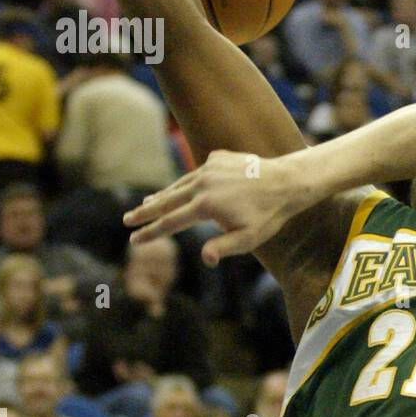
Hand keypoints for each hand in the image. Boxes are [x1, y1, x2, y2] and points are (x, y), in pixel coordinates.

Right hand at [123, 149, 310, 265]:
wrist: (288, 181)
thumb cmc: (269, 216)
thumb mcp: (247, 239)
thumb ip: (223, 248)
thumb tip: (204, 259)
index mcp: (206, 205)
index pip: (170, 222)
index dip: (151, 232)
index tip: (133, 239)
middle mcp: (203, 183)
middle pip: (167, 200)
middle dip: (146, 211)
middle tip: (127, 219)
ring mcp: (210, 168)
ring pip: (180, 184)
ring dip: (163, 194)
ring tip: (148, 202)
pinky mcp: (218, 157)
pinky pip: (199, 172)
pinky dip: (189, 181)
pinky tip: (183, 189)